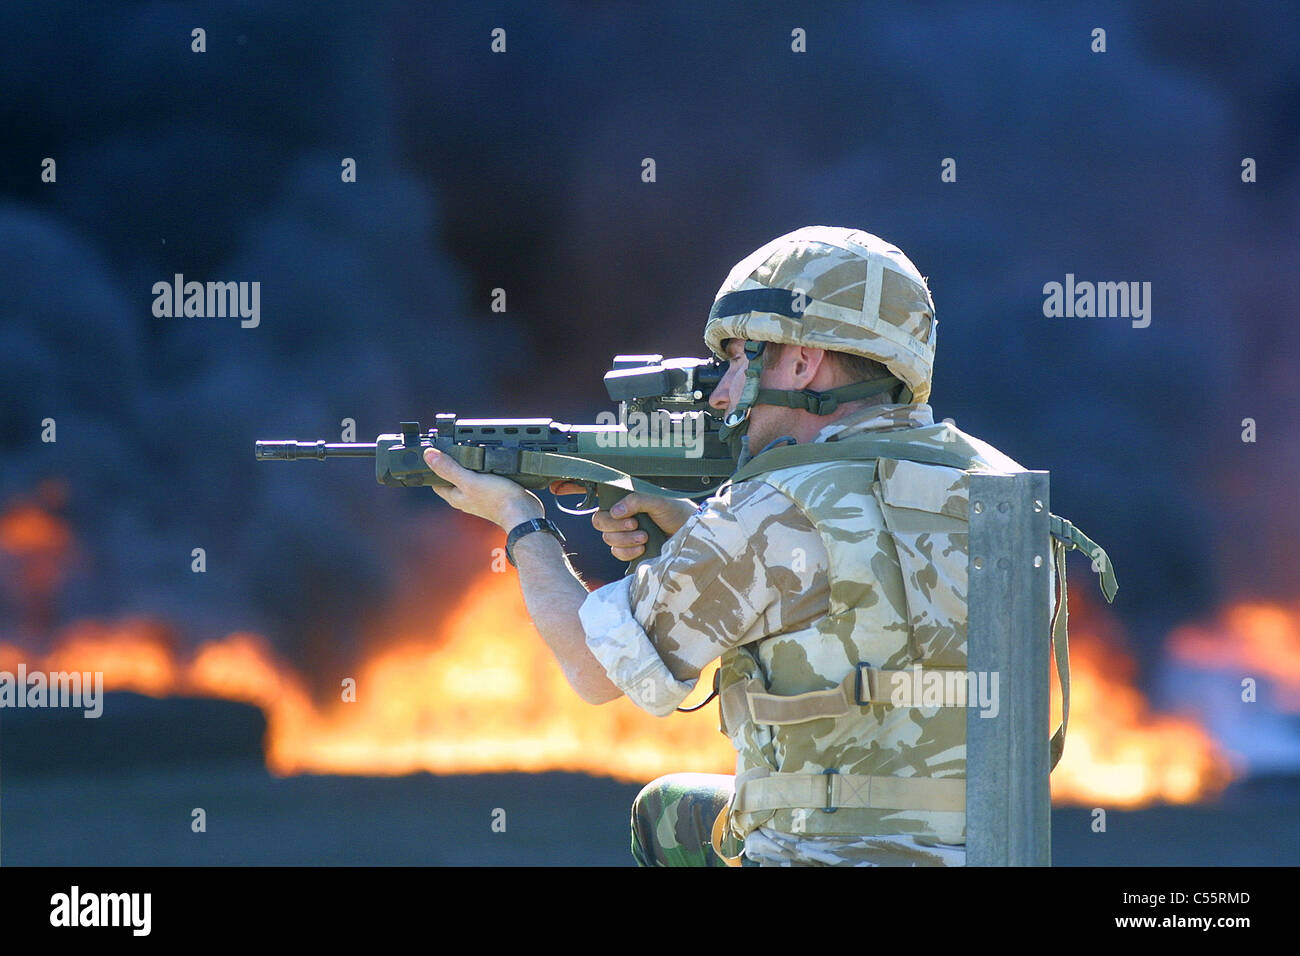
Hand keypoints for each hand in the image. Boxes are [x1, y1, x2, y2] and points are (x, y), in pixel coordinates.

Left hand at [425, 448, 543, 529]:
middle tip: (454, 448)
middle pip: (453, 478)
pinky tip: (489, 463)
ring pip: (469, 478)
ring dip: (469, 466)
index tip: (435, 452)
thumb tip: (428, 455)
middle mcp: (466, 498)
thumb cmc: (497, 500)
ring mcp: (479, 496)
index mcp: (455, 496)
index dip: (433, 467)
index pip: (436, 481)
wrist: (523, 512)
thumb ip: (449, 468)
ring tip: (472, 452)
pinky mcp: (493, 493)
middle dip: (452, 464)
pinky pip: (483, 479)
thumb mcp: (469, 480)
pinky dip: (484, 470)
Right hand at [549, 482, 696, 561]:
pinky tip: (642, 548)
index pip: (597, 494)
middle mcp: (623, 517)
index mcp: (626, 501)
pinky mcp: (632, 552)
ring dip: (625, 539)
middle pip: (598, 522)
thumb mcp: (658, 500)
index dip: (575, 489)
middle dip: (614, 525)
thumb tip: (615, 511)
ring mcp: (626, 535)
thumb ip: (635, 500)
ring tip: (644, 536)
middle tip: (634, 524)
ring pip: (608, 539)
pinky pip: (616, 552)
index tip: (558, 487)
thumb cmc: (679, 513)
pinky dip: (627, 551)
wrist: (693, 536)